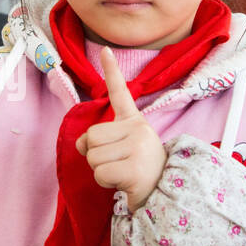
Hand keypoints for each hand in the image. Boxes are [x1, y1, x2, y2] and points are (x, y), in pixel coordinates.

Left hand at [74, 47, 165, 211]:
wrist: (164, 196)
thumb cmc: (139, 172)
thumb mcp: (123, 150)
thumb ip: (101, 141)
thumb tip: (81, 144)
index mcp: (136, 122)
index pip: (121, 93)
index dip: (112, 71)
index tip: (105, 50)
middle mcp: (139, 129)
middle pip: (91, 136)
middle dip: (95, 154)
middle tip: (116, 164)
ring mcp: (138, 147)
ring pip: (92, 156)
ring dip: (100, 171)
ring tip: (121, 174)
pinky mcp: (134, 168)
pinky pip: (99, 173)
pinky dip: (105, 183)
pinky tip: (122, 183)